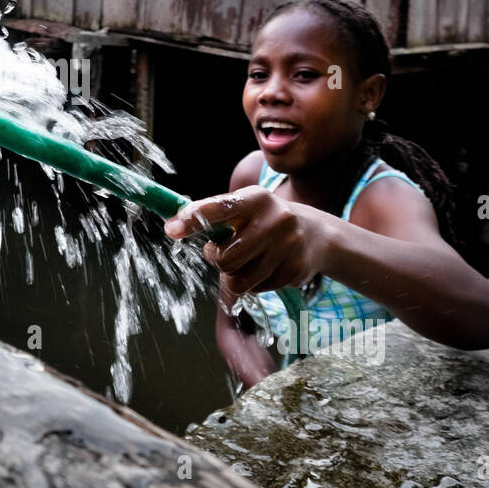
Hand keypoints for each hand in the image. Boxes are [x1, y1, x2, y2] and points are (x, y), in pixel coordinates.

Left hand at [164, 186, 327, 295]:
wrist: (316, 235)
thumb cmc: (265, 221)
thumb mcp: (245, 209)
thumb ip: (213, 217)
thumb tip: (171, 227)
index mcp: (257, 198)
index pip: (220, 207)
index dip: (193, 219)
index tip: (171, 228)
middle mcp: (275, 219)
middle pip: (225, 258)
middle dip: (218, 259)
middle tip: (224, 251)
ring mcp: (288, 246)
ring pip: (239, 279)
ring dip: (235, 275)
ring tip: (248, 259)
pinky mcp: (295, 270)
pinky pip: (257, 289)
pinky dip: (255, 282)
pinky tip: (268, 267)